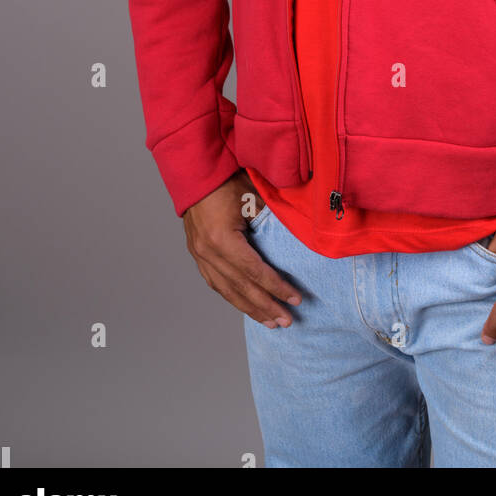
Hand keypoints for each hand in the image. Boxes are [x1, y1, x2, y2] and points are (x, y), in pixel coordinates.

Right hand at [183, 168, 301, 328]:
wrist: (197, 172)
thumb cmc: (227, 180)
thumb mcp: (254, 197)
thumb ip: (272, 221)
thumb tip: (298, 239)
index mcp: (222, 239)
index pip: (255, 271)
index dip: (276, 288)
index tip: (295, 300)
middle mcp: (208, 252)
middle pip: (241, 288)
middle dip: (266, 306)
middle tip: (287, 322)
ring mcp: (200, 255)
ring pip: (227, 291)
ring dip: (250, 308)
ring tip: (270, 322)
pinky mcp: (198, 255)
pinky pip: (216, 284)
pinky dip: (233, 297)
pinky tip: (246, 305)